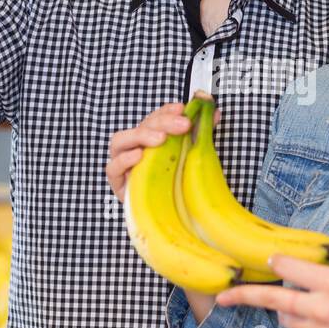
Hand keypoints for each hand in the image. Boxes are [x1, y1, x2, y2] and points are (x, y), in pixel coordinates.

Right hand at [105, 102, 219, 198]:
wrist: (162, 218)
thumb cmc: (173, 187)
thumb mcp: (188, 158)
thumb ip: (199, 134)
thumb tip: (215, 113)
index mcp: (151, 139)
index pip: (156, 118)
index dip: (167, 110)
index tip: (183, 108)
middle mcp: (135, 147)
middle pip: (143, 127)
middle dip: (163, 122)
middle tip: (183, 124)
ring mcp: (124, 164)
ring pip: (120, 140)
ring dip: (141, 135)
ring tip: (160, 139)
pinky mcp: (117, 183)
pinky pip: (114, 168)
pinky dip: (125, 160)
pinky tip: (139, 156)